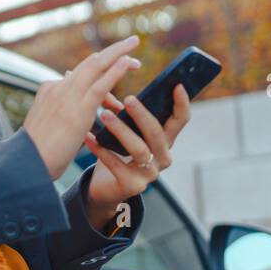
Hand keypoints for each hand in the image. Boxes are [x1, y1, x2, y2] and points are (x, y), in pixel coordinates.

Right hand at [22, 35, 142, 180]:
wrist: (27, 162)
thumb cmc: (38, 153)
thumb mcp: (48, 126)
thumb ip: (62, 114)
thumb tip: (77, 116)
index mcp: (49, 91)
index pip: (79, 73)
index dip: (100, 66)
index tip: (115, 65)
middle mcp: (57, 88)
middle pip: (89, 62)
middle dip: (112, 51)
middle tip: (131, 43)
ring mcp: (67, 96)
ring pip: (96, 66)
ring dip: (118, 54)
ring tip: (136, 52)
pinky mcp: (78, 109)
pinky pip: (100, 85)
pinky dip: (115, 71)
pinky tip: (127, 63)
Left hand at [81, 82, 191, 223]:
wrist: (104, 187)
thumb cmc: (116, 153)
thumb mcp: (126, 132)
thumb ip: (125, 112)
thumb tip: (110, 83)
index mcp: (165, 141)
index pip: (180, 121)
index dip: (182, 103)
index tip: (177, 85)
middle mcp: (162, 157)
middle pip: (157, 133)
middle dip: (143, 115)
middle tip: (128, 99)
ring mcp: (149, 174)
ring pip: (139, 149)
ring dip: (121, 130)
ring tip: (104, 114)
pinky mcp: (132, 186)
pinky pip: (116, 165)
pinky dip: (100, 149)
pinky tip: (88, 137)